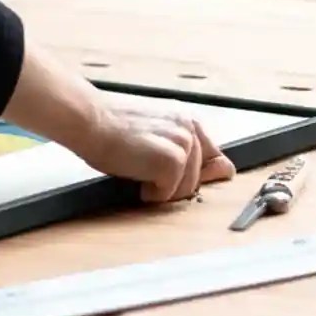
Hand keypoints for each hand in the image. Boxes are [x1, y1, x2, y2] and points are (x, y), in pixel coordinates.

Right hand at [0, 38, 235, 203]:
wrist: (88, 121)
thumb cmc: (110, 129)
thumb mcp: (155, 137)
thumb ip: (189, 154)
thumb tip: (226, 171)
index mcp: (186, 121)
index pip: (215, 159)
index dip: (196, 175)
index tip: (173, 178)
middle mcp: (190, 129)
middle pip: (197, 180)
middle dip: (172, 184)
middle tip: (143, 170)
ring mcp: (183, 145)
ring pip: (185, 189)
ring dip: (161, 189)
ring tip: (137, 171)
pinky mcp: (172, 161)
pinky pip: (168, 193)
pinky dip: (150, 193)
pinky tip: (134, 177)